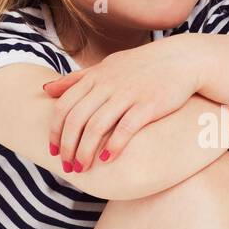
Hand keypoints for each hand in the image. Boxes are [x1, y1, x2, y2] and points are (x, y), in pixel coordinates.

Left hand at [41, 34, 203, 170]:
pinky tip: (107, 159)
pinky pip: (125, 128)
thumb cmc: (142, 66)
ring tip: (83, 168)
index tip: (54, 150)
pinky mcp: (148, 105)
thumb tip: (46, 89)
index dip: (55, 131)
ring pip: (96, 126)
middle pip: (76, 119)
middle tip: (67, 166)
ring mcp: (127, 94)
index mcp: (95, 76)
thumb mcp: (106, 66)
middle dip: (68, 146)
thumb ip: (76, 79)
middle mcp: (107, 84)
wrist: (182, 60)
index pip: (63, 106)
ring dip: (85, 151)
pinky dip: (113, 145)